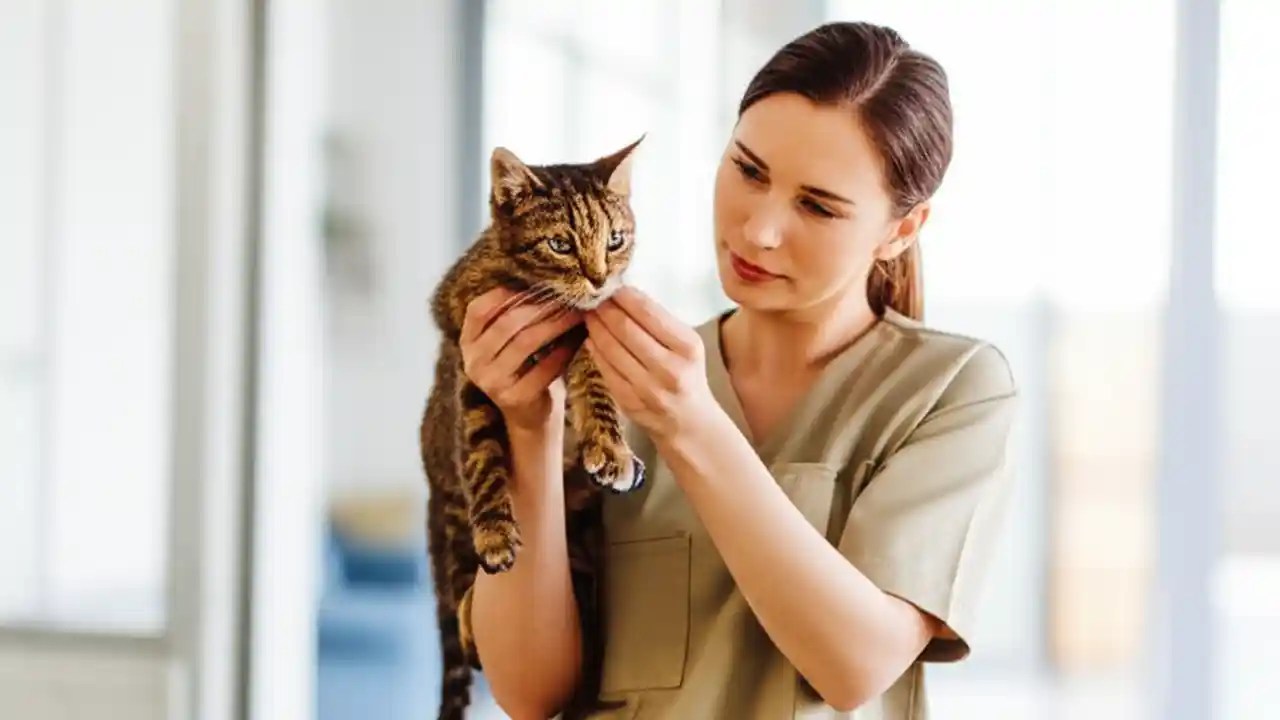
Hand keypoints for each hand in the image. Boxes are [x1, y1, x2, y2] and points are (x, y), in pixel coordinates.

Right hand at [460, 287, 582, 431]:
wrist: (530, 415)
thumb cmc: (524, 368)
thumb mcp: (510, 342)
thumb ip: (516, 315)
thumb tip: (547, 280)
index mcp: (468, 342)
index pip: (478, 309)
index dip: (505, 293)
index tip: (536, 283)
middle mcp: (473, 362)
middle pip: (507, 323)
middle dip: (541, 305)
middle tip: (568, 296)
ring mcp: (492, 382)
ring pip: (526, 342)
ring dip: (556, 323)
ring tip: (576, 313)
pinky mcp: (515, 398)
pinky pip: (544, 367)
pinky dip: (564, 350)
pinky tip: (579, 339)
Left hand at [583, 287, 718, 440]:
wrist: (689, 423)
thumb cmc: (688, 375)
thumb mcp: (687, 345)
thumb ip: (660, 323)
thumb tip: (623, 296)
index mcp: (686, 347)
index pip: (647, 312)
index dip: (623, 296)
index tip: (611, 286)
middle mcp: (669, 368)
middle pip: (625, 328)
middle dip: (604, 309)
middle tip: (592, 298)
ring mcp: (647, 388)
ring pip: (610, 349)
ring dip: (595, 327)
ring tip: (588, 315)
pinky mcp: (629, 402)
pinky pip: (605, 369)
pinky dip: (595, 350)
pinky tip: (591, 338)